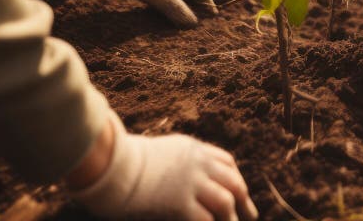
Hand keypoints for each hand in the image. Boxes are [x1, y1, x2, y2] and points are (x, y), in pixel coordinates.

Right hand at [71, 113, 257, 220]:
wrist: (112, 164)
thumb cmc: (125, 160)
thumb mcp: (159, 152)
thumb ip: (175, 160)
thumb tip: (174, 176)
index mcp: (193, 149)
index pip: (226, 162)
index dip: (235, 178)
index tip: (240, 191)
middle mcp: (198, 164)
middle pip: (233, 181)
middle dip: (244, 199)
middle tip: (250, 214)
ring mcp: (191, 183)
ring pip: (225, 201)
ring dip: (232, 217)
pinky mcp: (180, 203)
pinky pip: (205, 219)